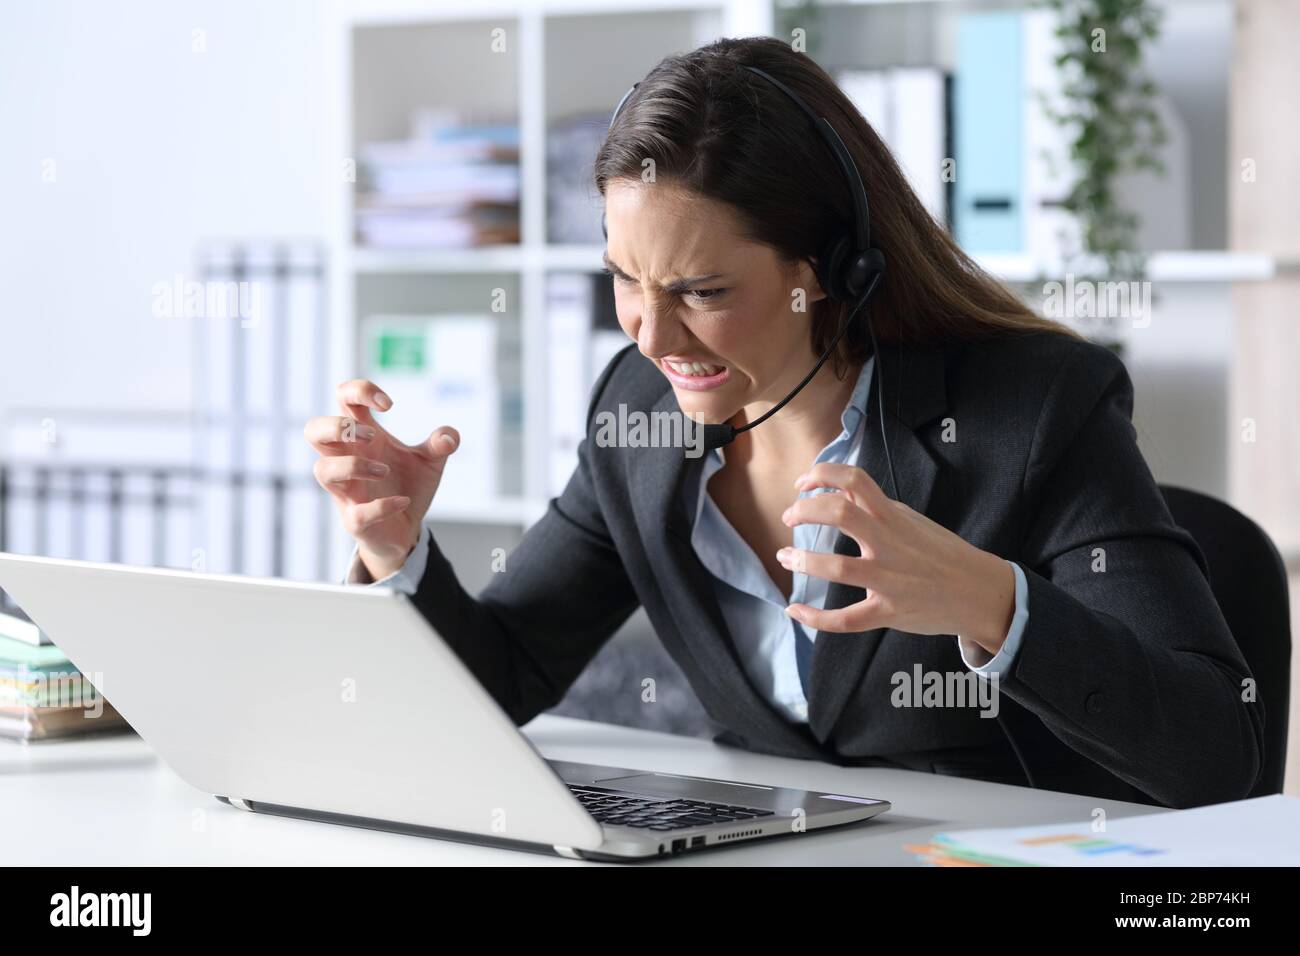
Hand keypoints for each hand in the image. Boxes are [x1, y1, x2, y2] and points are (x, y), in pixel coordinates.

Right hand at [305, 379, 458, 580]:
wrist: (407, 529)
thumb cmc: (407, 485)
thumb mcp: (430, 462)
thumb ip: (440, 444)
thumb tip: (449, 437)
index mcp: (363, 438)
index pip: (342, 398)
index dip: (360, 391)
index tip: (389, 405)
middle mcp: (347, 460)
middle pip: (313, 430)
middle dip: (337, 426)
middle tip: (370, 436)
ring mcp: (347, 491)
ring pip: (322, 469)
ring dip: (353, 465)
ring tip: (384, 470)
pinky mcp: (355, 520)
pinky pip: (357, 513)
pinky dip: (382, 506)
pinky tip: (403, 501)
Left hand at [775, 463, 1014, 653]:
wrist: (978, 592)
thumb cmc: (941, 554)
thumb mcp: (910, 521)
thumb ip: (875, 507)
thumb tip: (839, 491)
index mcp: (894, 517)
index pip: (855, 480)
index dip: (822, 475)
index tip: (802, 484)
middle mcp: (890, 544)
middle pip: (841, 514)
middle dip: (805, 511)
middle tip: (789, 517)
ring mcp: (889, 580)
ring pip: (838, 568)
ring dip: (804, 560)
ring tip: (785, 557)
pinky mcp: (888, 612)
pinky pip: (846, 619)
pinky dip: (816, 618)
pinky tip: (795, 610)